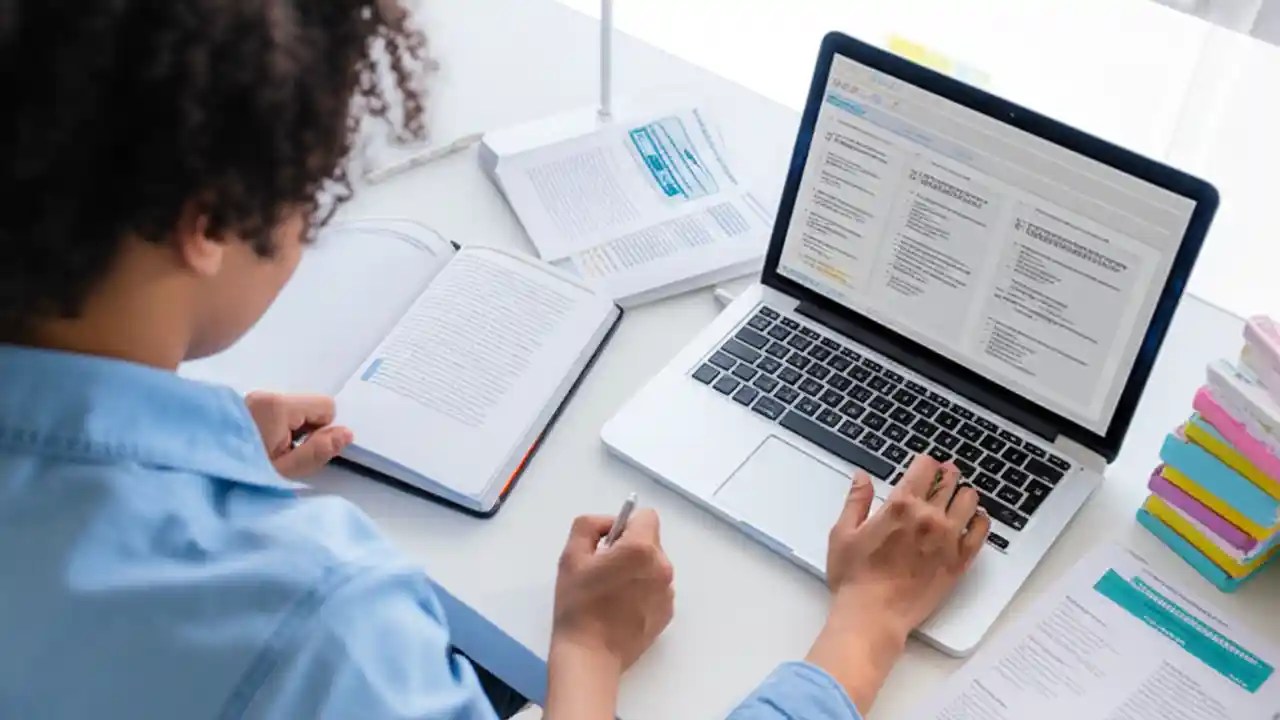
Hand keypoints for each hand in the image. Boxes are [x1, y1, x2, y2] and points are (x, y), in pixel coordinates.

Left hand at [245, 392, 353, 477]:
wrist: (198, 477)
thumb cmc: (244, 475)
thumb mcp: (286, 470)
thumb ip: (319, 451)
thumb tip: (346, 433)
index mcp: (277, 406)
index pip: (325, 406)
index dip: (320, 432)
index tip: (297, 450)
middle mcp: (264, 394)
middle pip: (307, 406)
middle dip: (303, 430)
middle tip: (280, 453)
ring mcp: (250, 398)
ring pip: (291, 410)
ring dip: (287, 430)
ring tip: (266, 451)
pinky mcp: (242, 404)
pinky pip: (273, 412)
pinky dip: (273, 427)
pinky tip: (257, 444)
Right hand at [551, 510, 674, 671]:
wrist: (590, 655)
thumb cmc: (578, 604)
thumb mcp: (571, 555)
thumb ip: (590, 526)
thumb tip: (609, 524)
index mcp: (641, 550)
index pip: (646, 516)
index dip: (626, 525)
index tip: (609, 543)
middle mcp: (662, 568)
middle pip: (651, 542)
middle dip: (630, 548)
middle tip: (605, 570)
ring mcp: (668, 592)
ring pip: (654, 566)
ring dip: (638, 571)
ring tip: (612, 593)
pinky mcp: (667, 613)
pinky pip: (657, 589)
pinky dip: (643, 592)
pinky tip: (621, 609)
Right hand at [826, 455, 988, 635]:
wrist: (873, 615)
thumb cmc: (855, 578)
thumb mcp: (843, 533)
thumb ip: (856, 500)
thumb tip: (862, 477)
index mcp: (900, 506)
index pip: (924, 468)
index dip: (926, 462)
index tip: (926, 464)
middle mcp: (928, 518)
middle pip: (949, 481)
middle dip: (947, 474)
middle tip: (946, 474)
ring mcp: (948, 539)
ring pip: (969, 501)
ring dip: (964, 494)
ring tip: (959, 495)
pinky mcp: (959, 561)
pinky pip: (981, 532)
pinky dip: (980, 521)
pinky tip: (975, 519)